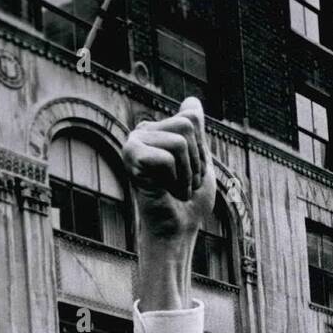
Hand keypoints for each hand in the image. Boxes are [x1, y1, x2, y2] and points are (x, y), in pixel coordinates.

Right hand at [123, 97, 216, 239]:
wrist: (178, 231)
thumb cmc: (189, 203)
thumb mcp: (200, 161)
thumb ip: (197, 133)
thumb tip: (192, 100)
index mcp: (160, 131)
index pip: (192, 117)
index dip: (202, 149)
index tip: (191, 172)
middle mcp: (144, 131)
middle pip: (187, 124)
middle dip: (196, 160)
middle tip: (183, 183)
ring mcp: (135, 142)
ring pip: (180, 141)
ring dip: (187, 172)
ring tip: (175, 188)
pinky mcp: (130, 156)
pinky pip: (169, 157)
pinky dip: (176, 179)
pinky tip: (164, 191)